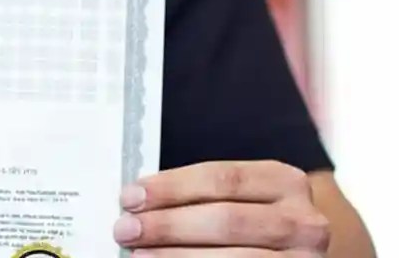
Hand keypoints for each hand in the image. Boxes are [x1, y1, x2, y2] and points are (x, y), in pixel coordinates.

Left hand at [113, 160, 330, 256]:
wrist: (298, 253)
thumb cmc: (253, 222)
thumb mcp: (240, 199)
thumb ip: (198, 197)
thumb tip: (137, 205)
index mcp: (285, 182)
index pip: (221, 179)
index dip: (171, 188)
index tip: (129, 197)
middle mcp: (304, 221)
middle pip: (225, 220)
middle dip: (168, 225)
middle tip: (124, 229)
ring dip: (176, 257)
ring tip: (138, 255)